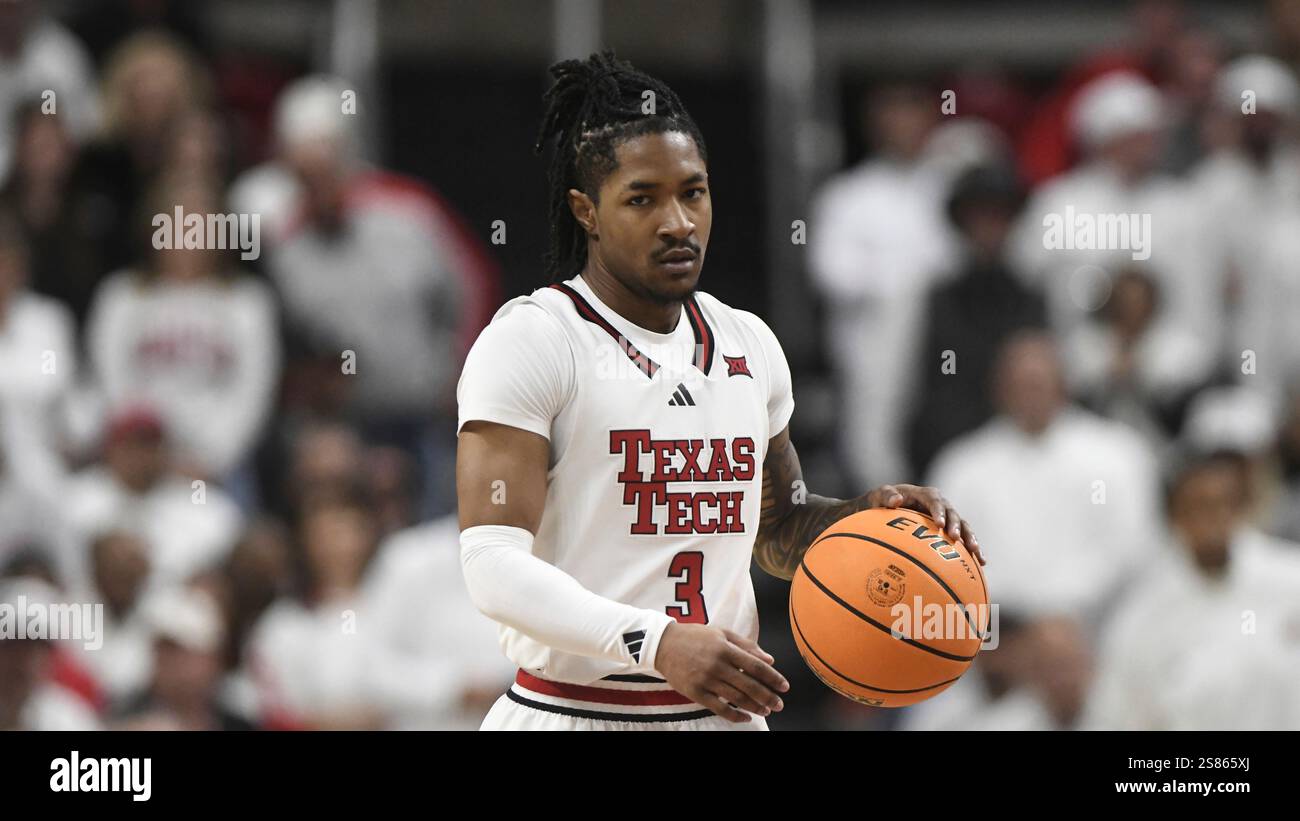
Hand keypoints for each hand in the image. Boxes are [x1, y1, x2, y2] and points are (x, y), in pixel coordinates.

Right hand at [654, 622, 788, 722]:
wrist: (663, 645)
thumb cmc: (696, 637)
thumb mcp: (722, 633)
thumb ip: (746, 645)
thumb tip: (769, 660)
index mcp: (725, 648)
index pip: (755, 666)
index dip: (772, 678)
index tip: (784, 687)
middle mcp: (717, 665)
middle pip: (749, 685)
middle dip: (768, 697)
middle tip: (779, 705)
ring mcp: (706, 680)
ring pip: (736, 698)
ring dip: (754, 707)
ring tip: (766, 711)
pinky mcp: (696, 693)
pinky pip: (719, 708)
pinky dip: (734, 716)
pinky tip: (745, 718)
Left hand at [867, 483, 984, 565]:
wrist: (886, 509)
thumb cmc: (881, 501)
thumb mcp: (878, 496)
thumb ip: (885, 496)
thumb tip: (896, 500)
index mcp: (924, 494)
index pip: (934, 500)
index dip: (938, 511)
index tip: (940, 524)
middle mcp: (939, 504)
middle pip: (952, 513)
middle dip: (956, 525)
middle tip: (955, 538)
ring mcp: (946, 517)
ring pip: (963, 526)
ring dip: (970, 538)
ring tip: (976, 554)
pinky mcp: (949, 529)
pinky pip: (963, 538)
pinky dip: (971, 549)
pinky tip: (981, 563)